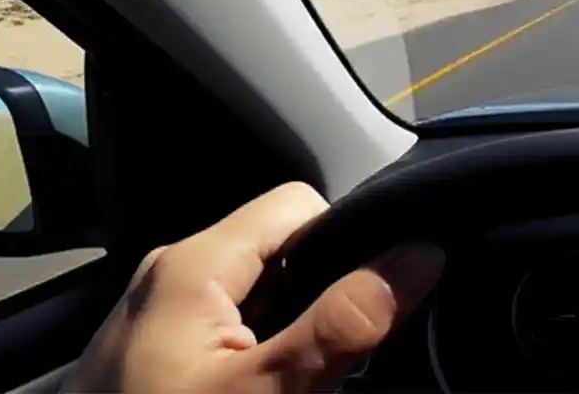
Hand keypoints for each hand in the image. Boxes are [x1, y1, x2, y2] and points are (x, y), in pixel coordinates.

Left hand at [66, 182, 444, 393]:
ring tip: (299, 377)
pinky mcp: (155, 350)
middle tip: (333, 357)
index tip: (367, 303)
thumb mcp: (263, 392)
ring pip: (258, 288)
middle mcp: (170, 273)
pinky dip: (259, 346)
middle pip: (281, 246)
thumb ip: (341, 325)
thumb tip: (423, 253)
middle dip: (322, 290)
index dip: (347, 242)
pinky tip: (261, 387)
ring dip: (292, 324)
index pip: (300, 203)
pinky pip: (229, 322)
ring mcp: (159, 313)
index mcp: (192, 263)